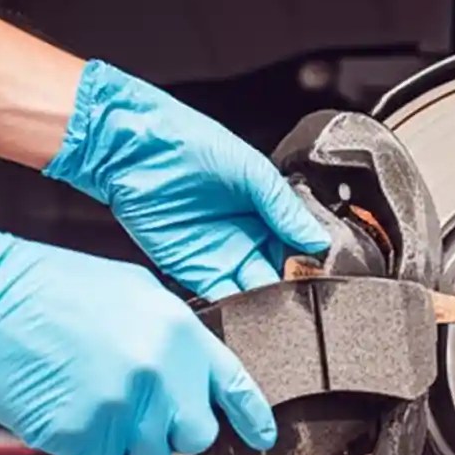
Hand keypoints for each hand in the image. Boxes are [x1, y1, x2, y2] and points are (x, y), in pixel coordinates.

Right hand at [0, 206, 274, 454]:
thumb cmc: (54, 289)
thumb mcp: (137, 292)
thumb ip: (175, 337)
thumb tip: (194, 373)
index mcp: (180, 335)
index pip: (236, 388)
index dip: (252, 419)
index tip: (262, 437)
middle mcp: (161, 376)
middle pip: (195, 435)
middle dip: (174, 429)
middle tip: (141, 405)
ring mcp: (124, 410)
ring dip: (129, 439)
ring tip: (96, 397)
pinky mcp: (84, 438)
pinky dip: (91, 448)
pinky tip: (73, 410)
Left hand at [41, 60, 329, 299]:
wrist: (133, 149)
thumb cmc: (188, 142)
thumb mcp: (251, 169)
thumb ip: (284, 208)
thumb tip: (316, 239)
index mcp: (267, 211)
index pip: (298, 246)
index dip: (311, 262)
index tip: (321, 273)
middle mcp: (248, 236)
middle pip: (279, 275)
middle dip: (290, 290)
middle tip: (300, 298)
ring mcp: (221, 256)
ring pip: (252, 294)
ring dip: (264, 306)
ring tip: (275, 310)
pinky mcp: (193, 272)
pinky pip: (219, 299)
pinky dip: (232, 310)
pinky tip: (246, 312)